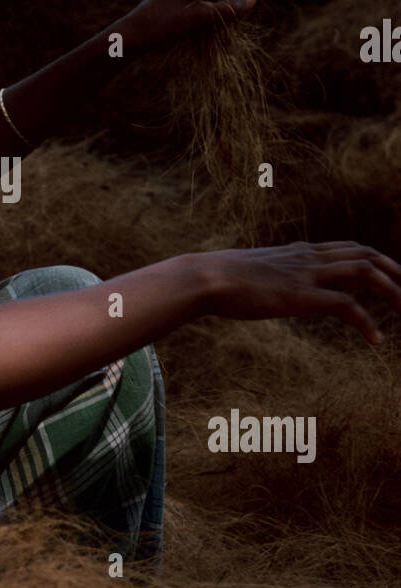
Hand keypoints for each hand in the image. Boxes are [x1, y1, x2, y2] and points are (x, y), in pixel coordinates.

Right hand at [203, 241, 400, 344]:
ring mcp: (306, 275)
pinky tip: (376, 339)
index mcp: (297, 252)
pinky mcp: (302, 296)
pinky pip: (347, 306)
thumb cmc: (217, 279)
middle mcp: (307, 258)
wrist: (205, 278)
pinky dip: (367, 322)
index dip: (373, 259)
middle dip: (392, 270)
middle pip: (364, 254)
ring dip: (391, 290)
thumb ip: (265, 276)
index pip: (346, 247)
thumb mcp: (248, 273)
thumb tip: (258, 285)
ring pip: (364, 272)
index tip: (388, 275)